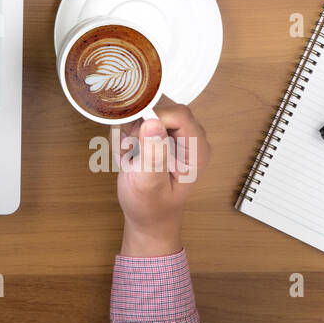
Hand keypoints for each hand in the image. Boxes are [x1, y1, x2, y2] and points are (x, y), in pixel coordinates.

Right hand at [116, 101, 210, 256]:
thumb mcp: (149, 184)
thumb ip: (153, 155)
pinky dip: (127, 132)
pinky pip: (139, 116)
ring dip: (130, 129)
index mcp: (196, 150)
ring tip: (129, 155)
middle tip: (130, 150)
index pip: (180, 114)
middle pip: (163, 106)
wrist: (146, 216)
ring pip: (148, 108)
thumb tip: (153, 123)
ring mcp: (174, 132)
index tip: (136, 137)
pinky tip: (128, 153)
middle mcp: (189, 137)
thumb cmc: (150, 207)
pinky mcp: (159, 131)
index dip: (155, 118)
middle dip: (139, 124)